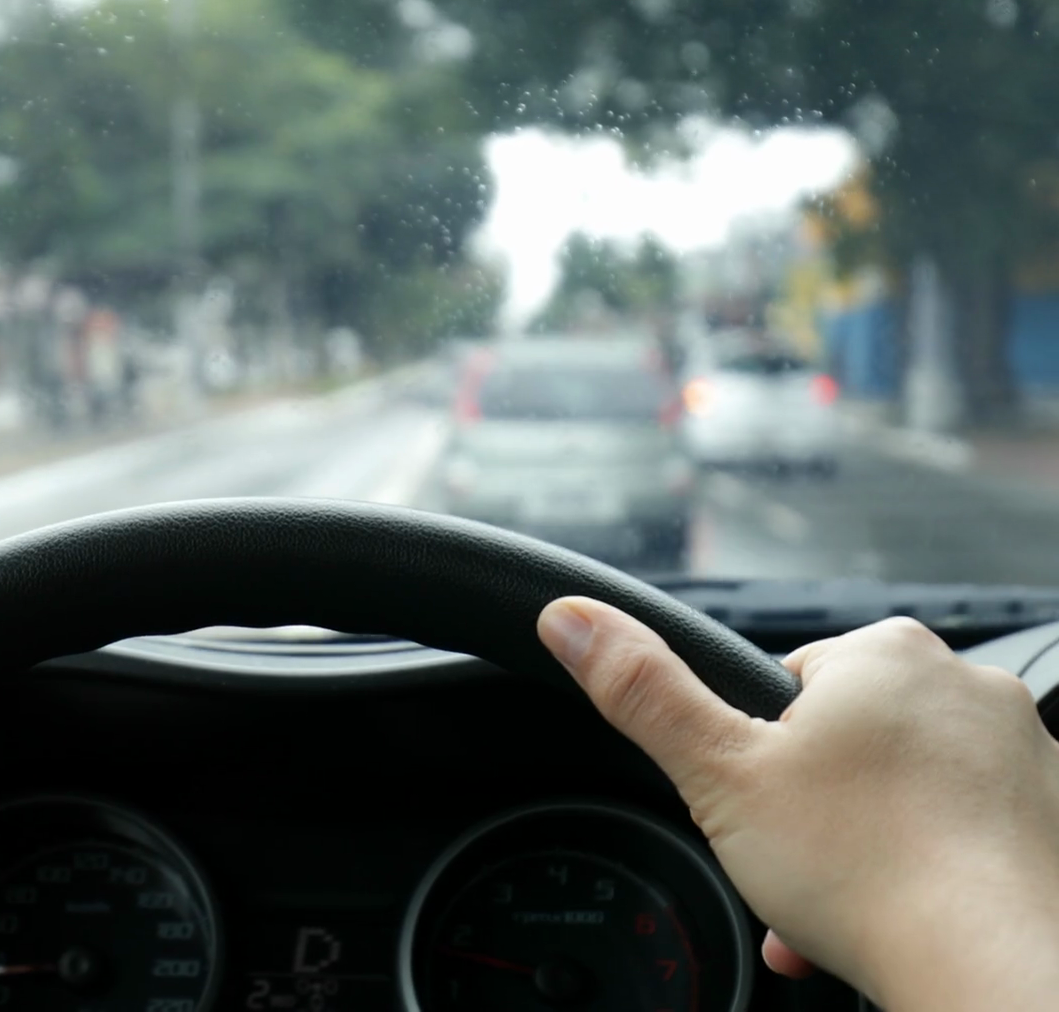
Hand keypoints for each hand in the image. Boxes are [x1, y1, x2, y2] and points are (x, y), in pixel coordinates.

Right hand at [538, 598, 1058, 1010]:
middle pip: (850, 741)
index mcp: (883, 654)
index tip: (759, 804)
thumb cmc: (866, 870)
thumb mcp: (718, 773)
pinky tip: (898, 916)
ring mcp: (1020, 751)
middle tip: (795, 863)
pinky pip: (965, 830)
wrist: (991, 963)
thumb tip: (572, 619)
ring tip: (841, 905)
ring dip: (862, 845)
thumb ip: (642, 691)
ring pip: (906, 791)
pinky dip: (926, 869)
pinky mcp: (1048, 815)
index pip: (789, 687)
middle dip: (811, 808)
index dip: (756, 754)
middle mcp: (965, 685)